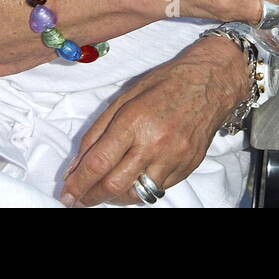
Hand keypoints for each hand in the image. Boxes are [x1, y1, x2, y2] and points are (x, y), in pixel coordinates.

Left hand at [60, 36, 246, 206]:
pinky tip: (135, 178)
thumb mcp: (125, 98)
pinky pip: (159, 189)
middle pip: (114, 186)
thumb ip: (97, 133)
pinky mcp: (188, 166)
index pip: (98, 164)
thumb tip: (76, 166)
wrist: (212, 80)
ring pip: (137, 195)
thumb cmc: (166, 83)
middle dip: (91, 197)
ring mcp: (175, 157)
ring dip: (116, 197)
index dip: (78, 184)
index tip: (67, 194)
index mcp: (134, 121)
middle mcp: (155, 143)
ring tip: (107, 190)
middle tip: (81, 198)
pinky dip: (141, 188)